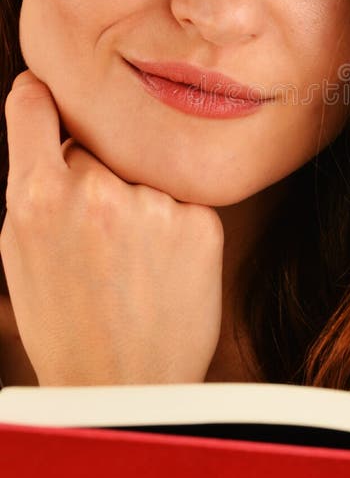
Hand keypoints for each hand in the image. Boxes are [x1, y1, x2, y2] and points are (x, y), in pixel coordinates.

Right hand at [0, 70, 223, 385]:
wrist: (125, 387)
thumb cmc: (65, 320)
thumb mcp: (21, 251)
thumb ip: (33, 184)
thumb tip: (48, 117)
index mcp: (38, 197)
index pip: (34, 109)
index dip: (39, 97)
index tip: (44, 90)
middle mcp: (96, 191)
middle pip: (95, 148)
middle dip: (93, 176)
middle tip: (95, 239)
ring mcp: (152, 205)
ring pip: (142, 174)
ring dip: (136, 202)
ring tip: (129, 264)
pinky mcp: (199, 222)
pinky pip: (180, 201)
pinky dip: (172, 225)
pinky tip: (161, 269)